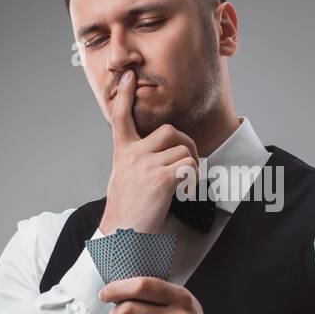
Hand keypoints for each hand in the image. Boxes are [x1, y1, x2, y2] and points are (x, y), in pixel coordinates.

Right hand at [99, 70, 198, 233]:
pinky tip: (185, 193)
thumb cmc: (127, 212)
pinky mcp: (161, 179)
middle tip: (190, 163)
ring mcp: (147, 165)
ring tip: (184, 185)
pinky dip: (194, 180)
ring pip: (184, 151)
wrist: (122, 236)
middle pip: (169, 131)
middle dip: (186, 144)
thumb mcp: (123, 179)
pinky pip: (190, 167)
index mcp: (123, 153)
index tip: (129, 77)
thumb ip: (136, 162)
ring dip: (191, 167)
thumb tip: (159, 159)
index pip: (120, 117)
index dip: (125, 95)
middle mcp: (133, 155)